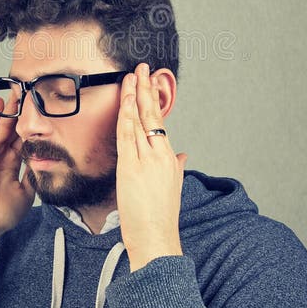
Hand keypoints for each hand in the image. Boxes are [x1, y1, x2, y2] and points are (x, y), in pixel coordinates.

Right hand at [0, 93, 34, 267]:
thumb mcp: (27, 193)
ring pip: (0, 128)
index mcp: (11, 166)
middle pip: (12, 131)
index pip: (24, 142)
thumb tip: (49, 162)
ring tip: (16, 92)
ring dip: (8, 111)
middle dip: (21, 114)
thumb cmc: (2, 215)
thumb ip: (35, 176)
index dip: (32, 129)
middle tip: (30, 95)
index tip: (42, 114)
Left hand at [115, 63, 187, 271]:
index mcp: (169, 159)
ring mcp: (146, 161)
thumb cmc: (161, 218)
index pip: (159, 121)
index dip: (153, 99)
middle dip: (144, 89)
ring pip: (138, 122)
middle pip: (150, 115)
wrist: (156, 239)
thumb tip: (182, 155)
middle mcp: (160, 156)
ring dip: (133, 97)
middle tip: (141, 68)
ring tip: (130, 77)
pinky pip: (127, 137)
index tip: (149, 82)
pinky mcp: (131, 168)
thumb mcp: (173, 188)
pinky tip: (124, 102)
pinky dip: (126, 117)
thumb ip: (176, 167)